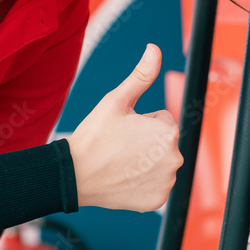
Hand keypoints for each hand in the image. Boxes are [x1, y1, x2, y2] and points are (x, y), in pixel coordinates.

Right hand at [67, 44, 183, 210]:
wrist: (74, 175)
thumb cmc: (94, 135)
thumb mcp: (116, 100)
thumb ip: (141, 75)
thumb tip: (154, 49)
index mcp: (168, 132)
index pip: (162, 120)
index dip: (141, 122)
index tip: (123, 131)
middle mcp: (174, 158)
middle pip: (163, 142)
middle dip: (146, 141)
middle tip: (120, 146)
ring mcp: (167, 182)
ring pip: (159, 163)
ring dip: (145, 161)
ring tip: (121, 162)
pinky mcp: (157, 200)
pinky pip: (155, 184)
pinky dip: (143, 182)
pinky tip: (125, 178)